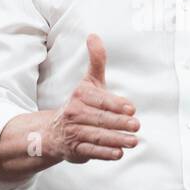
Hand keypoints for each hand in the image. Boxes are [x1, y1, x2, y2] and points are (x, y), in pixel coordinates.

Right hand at [43, 33, 139, 163]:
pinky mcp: (75, 149)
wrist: (53, 131)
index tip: (131, 109)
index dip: (116, 105)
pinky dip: (105, 153)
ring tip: (133, 141)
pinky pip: (91, 152)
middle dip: (119, 123)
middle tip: (136, 126)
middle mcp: (74, 113)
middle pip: (99, 119)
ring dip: (116, 139)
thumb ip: (96, 61)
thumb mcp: (88, 82)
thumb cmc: (79, 103)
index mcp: (80, 95)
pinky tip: (119, 153)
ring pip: (96, 136)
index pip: (100, 100)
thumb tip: (94, 36)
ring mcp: (74, 132)